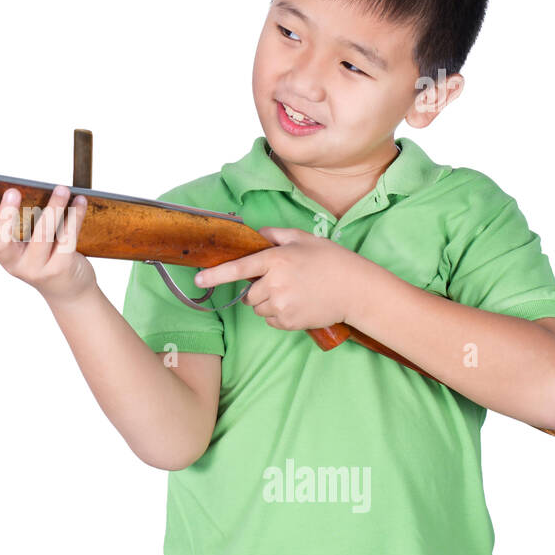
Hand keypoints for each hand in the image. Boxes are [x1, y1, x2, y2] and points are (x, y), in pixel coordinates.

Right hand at [0, 185, 97, 305]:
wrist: (70, 292)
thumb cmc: (46, 260)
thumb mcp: (25, 247)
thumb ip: (17, 226)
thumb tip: (16, 189)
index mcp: (3, 256)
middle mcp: (15, 264)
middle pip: (2, 243)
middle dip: (5, 216)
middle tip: (12, 191)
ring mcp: (36, 269)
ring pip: (41, 235)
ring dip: (53, 208)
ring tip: (61, 189)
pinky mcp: (60, 269)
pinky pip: (67, 239)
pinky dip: (74, 217)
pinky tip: (79, 202)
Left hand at [192, 226, 372, 330]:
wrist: (356, 289)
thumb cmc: (331, 261)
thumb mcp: (304, 238)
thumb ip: (276, 234)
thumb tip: (258, 233)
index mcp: (276, 259)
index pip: (239, 268)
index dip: (215, 275)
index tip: (197, 279)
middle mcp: (275, 283)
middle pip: (249, 293)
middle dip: (259, 289)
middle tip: (282, 282)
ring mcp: (282, 304)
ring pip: (259, 308)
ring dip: (269, 302)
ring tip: (294, 293)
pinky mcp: (289, 321)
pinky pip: (270, 320)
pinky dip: (278, 315)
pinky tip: (297, 304)